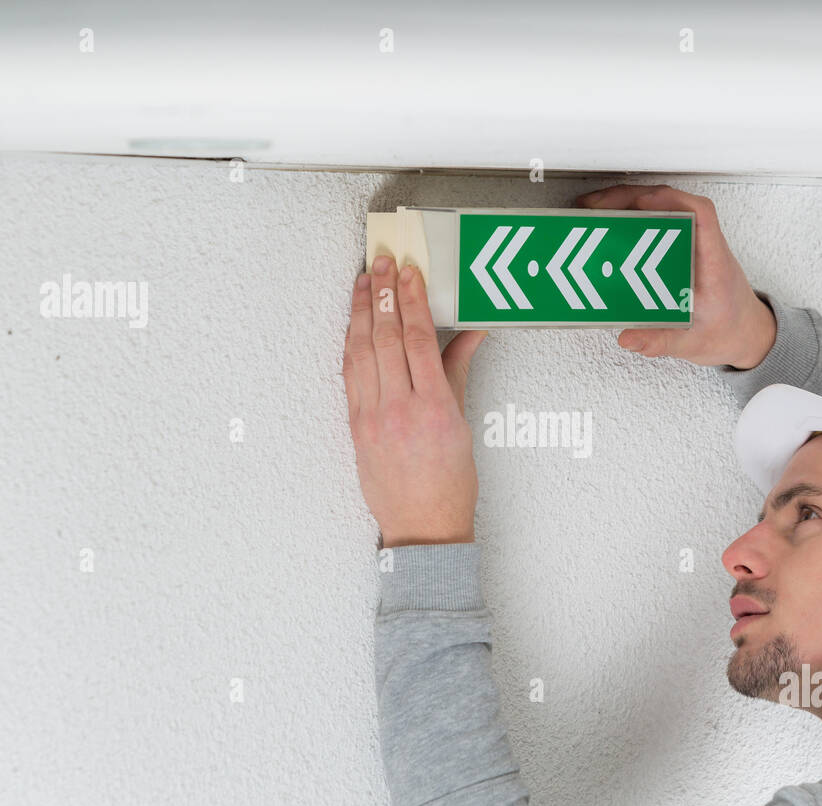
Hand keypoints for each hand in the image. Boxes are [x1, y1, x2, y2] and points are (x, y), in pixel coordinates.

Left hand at [343, 256, 487, 547]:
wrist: (421, 527)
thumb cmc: (449, 484)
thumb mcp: (463, 424)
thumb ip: (459, 370)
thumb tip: (471, 332)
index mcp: (433, 408)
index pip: (419, 339)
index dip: (412, 299)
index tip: (409, 272)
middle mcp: (398, 410)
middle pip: (387, 338)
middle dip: (383, 294)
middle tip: (383, 262)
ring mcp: (371, 418)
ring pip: (361, 351)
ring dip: (361, 311)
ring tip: (363, 281)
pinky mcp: (354, 426)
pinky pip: (350, 374)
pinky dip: (351, 342)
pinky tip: (354, 322)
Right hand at [575, 184, 775, 368]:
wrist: (746, 335)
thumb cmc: (727, 332)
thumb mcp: (693, 343)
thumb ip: (661, 341)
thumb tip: (628, 338)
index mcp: (713, 262)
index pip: (700, 214)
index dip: (669, 201)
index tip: (637, 202)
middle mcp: (703, 246)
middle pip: (671, 203)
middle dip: (630, 197)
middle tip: (595, 206)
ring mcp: (691, 246)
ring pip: (661, 210)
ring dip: (628, 204)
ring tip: (594, 211)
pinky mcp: (679, 251)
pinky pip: (656, 224)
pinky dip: (631, 219)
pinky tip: (609, 225)